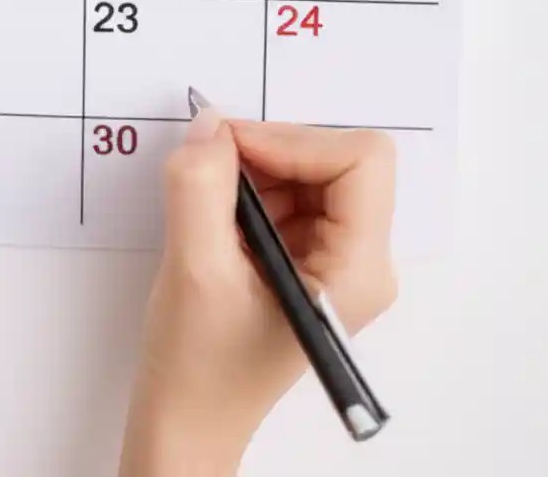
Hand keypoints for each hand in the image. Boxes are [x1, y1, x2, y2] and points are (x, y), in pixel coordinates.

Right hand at [119, 112, 397, 476]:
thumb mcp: (194, 271)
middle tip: (207, 170)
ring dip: (253, 174)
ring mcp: (335, 260)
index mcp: (357, 271)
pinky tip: (214, 226)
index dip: (293, 140)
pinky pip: (288, 195)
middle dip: (268, 154)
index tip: (228, 147)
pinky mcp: (306, 259)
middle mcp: (361, 261)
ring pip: (308, 172)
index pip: (359, 162)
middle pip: (336, 161)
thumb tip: (209, 125)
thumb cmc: (199, 368)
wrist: (187, 421)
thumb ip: (200, 189)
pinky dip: (247, 192)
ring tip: (207, 213)